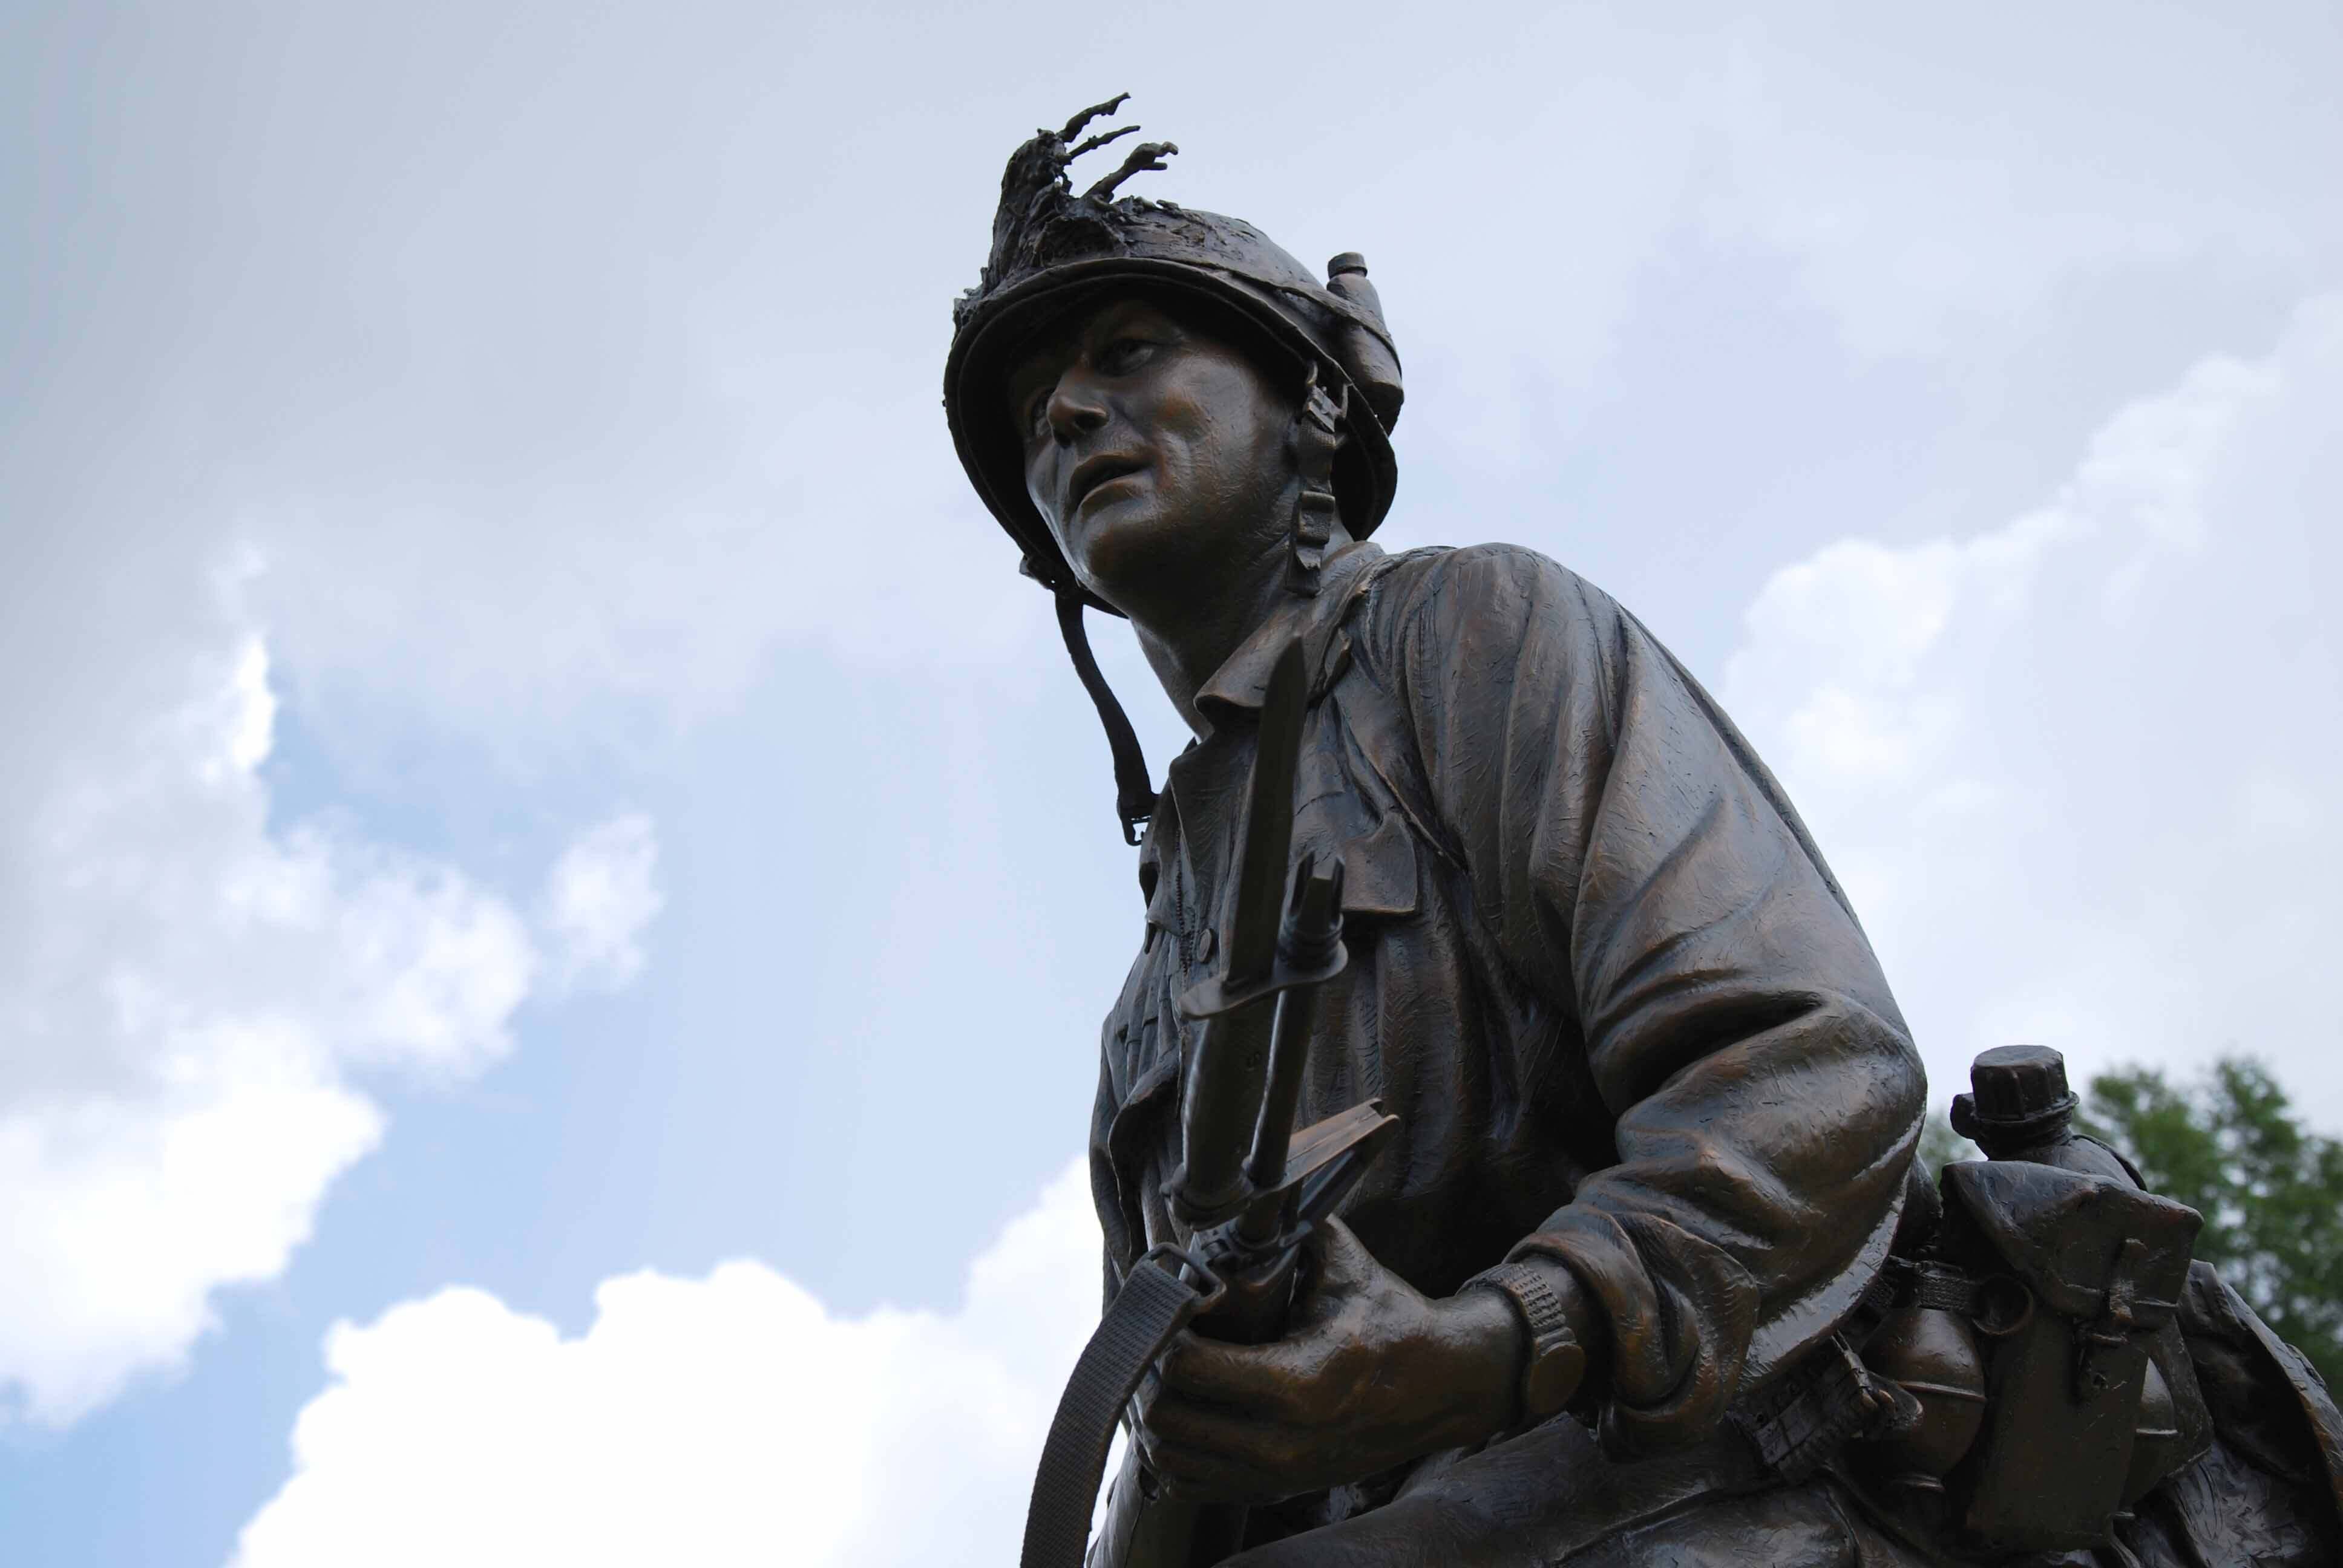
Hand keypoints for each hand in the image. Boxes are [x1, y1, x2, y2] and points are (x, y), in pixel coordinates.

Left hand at [1130, 1220, 1523, 1505]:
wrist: (1442, 1386)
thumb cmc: (1390, 1320)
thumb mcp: (1345, 1265)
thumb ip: (1290, 1227)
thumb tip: (1240, 1192)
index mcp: (1300, 1381)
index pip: (1190, 1369)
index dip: (1167, 1334)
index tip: (1170, 1309)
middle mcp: (1285, 1440)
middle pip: (1169, 1418)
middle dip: (1153, 1375)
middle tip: (1158, 1341)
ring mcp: (1280, 1474)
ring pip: (1171, 1459)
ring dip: (1158, 1417)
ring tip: (1166, 1377)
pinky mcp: (1278, 1491)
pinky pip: (1194, 1486)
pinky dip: (1177, 1453)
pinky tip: (1187, 1415)